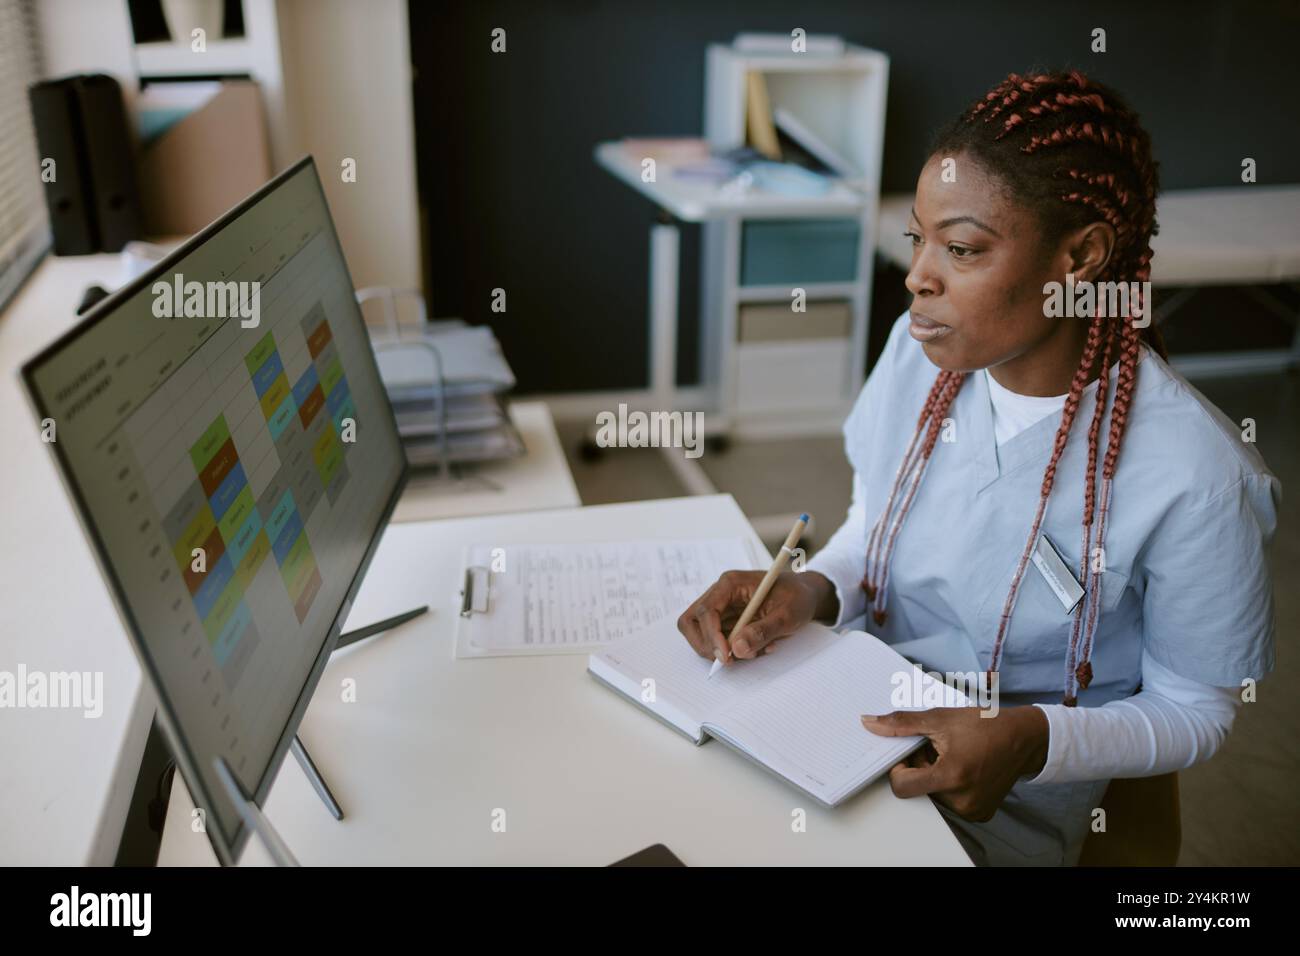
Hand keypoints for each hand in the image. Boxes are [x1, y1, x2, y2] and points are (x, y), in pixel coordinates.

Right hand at [676, 570, 837, 665]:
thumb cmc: (798, 597)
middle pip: (691, 621)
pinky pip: (718, 641)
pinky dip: (733, 651)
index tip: (726, 656)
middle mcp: (720, 594)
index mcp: (731, 584)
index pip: (706, 610)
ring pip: (701, 634)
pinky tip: (758, 648)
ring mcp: (721, 608)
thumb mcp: (788, 614)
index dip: (711, 635)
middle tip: (727, 660)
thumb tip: (737, 648)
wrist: (806, 595)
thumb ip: (763, 631)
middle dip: (706, 644)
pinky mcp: (727, 622)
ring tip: (753, 652)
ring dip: (720, 650)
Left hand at [860, 706, 1049, 821]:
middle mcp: (962, 800)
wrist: (1025, 738)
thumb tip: (869, 723)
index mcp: (951, 777)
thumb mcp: (939, 718)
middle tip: (937, 747)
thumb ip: (901, 724)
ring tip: (953, 755)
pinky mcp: (980, 813)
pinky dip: (950, 785)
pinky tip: (964, 766)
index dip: (899, 767)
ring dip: (934, 775)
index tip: (909, 751)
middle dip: (919, 767)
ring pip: (933, 795)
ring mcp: (972, 810)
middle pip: (918, 789)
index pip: (902, 786)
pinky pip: (950, 801)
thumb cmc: (985, 724)